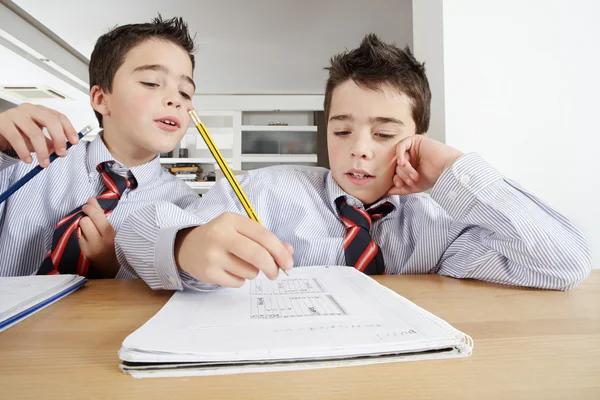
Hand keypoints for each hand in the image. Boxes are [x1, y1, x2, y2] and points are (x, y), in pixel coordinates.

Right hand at [0, 103, 78, 167]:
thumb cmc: (18, 133)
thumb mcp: (36, 138)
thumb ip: (50, 143)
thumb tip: (62, 151)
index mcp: (40, 111)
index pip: (59, 117)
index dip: (69, 129)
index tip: (74, 142)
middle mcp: (29, 109)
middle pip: (50, 121)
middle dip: (58, 138)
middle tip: (61, 153)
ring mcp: (15, 114)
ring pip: (34, 132)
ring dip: (42, 150)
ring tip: (44, 163)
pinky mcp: (2, 122)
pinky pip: (16, 138)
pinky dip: (24, 151)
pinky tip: (28, 159)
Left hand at [79, 198, 118, 277]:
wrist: (111, 266)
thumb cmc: (115, 245)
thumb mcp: (112, 229)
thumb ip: (101, 214)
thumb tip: (91, 199)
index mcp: (111, 236)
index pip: (98, 217)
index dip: (91, 208)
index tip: (88, 205)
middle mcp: (99, 243)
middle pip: (85, 221)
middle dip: (86, 218)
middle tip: (89, 218)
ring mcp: (89, 249)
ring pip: (79, 228)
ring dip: (82, 226)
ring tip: (88, 228)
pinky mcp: (82, 253)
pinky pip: (76, 236)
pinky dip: (79, 233)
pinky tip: (85, 236)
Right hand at [175, 212, 293, 287]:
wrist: (188, 247)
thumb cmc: (221, 238)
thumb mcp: (241, 231)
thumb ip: (265, 240)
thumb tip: (288, 252)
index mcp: (232, 220)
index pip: (263, 236)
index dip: (280, 251)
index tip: (288, 263)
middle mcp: (220, 235)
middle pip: (257, 255)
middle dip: (272, 267)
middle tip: (275, 274)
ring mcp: (213, 255)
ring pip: (249, 271)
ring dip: (252, 272)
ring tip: (240, 264)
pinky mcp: (208, 273)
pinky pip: (238, 282)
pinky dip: (240, 280)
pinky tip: (229, 271)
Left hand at [387, 134, 463, 195]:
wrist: (447, 170)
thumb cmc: (435, 177)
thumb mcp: (414, 186)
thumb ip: (400, 188)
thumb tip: (386, 192)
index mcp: (410, 166)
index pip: (396, 172)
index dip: (396, 179)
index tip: (401, 185)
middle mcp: (410, 157)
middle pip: (396, 165)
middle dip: (403, 175)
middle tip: (412, 180)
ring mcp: (413, 148)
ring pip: (399, 157)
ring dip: (404, 169)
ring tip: (414, 175)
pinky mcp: (416, 140)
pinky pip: (401, 145)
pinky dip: (400, 154)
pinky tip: (403, 162)